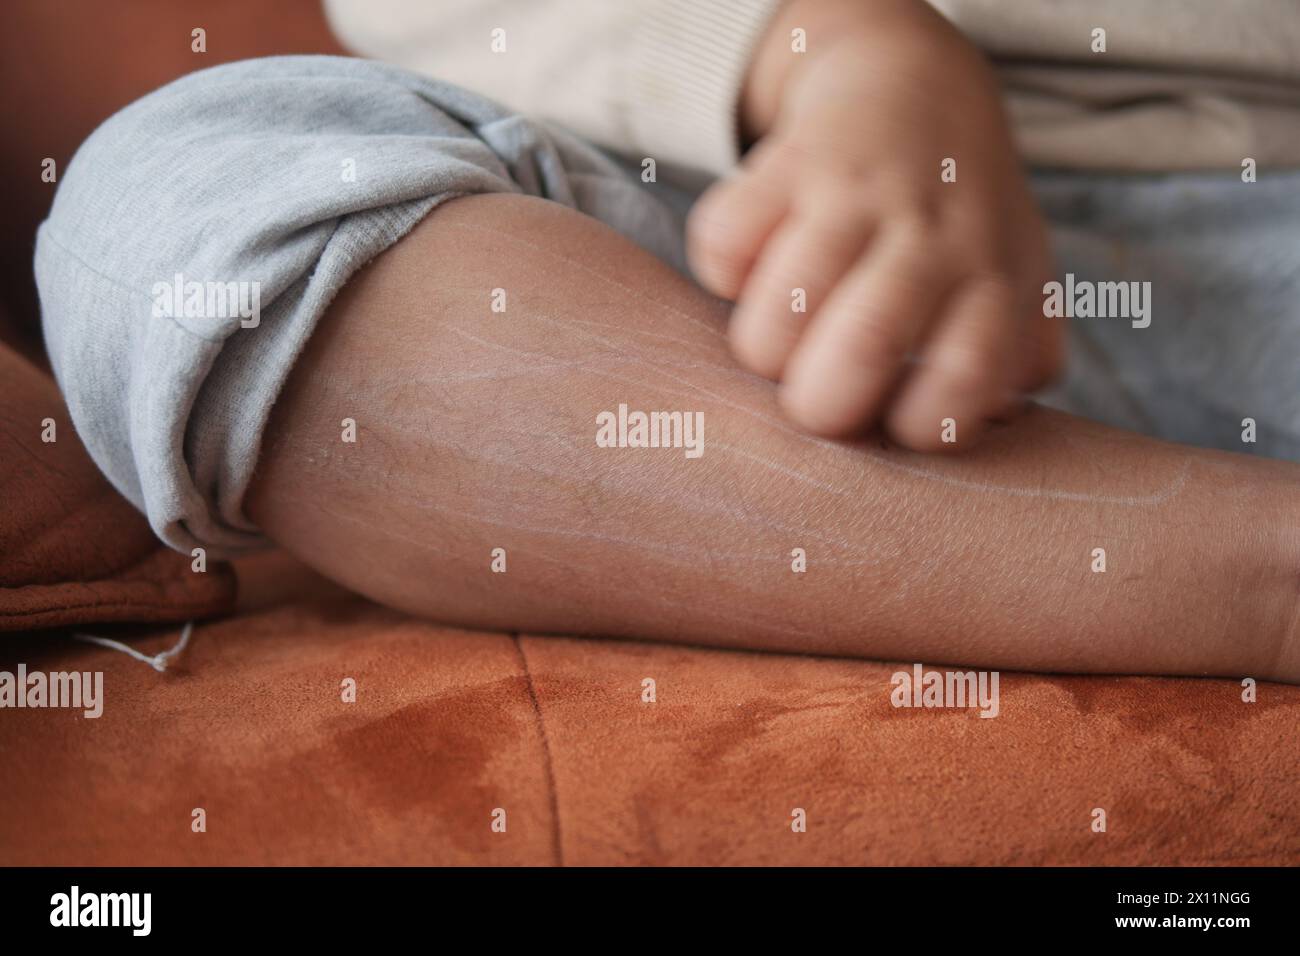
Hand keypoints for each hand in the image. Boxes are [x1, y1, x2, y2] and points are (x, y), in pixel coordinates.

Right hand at [687, 0, 1061, 450]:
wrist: (913, 83)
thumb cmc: (961, 216)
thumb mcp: (1018, 276)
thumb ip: (1018, 360)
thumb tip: (989, 426)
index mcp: (993, 282)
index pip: (961, 385)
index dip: (913, 426)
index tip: (891, 418)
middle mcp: (932, 237)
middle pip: (860, 352)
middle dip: (817, 407)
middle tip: (813, 398)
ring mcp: (858, 194)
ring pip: (778, 315)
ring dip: (762, 349)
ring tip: (777, 341)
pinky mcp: (789, 162)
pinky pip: (725, 247)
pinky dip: (723, 275)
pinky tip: (755, 270)